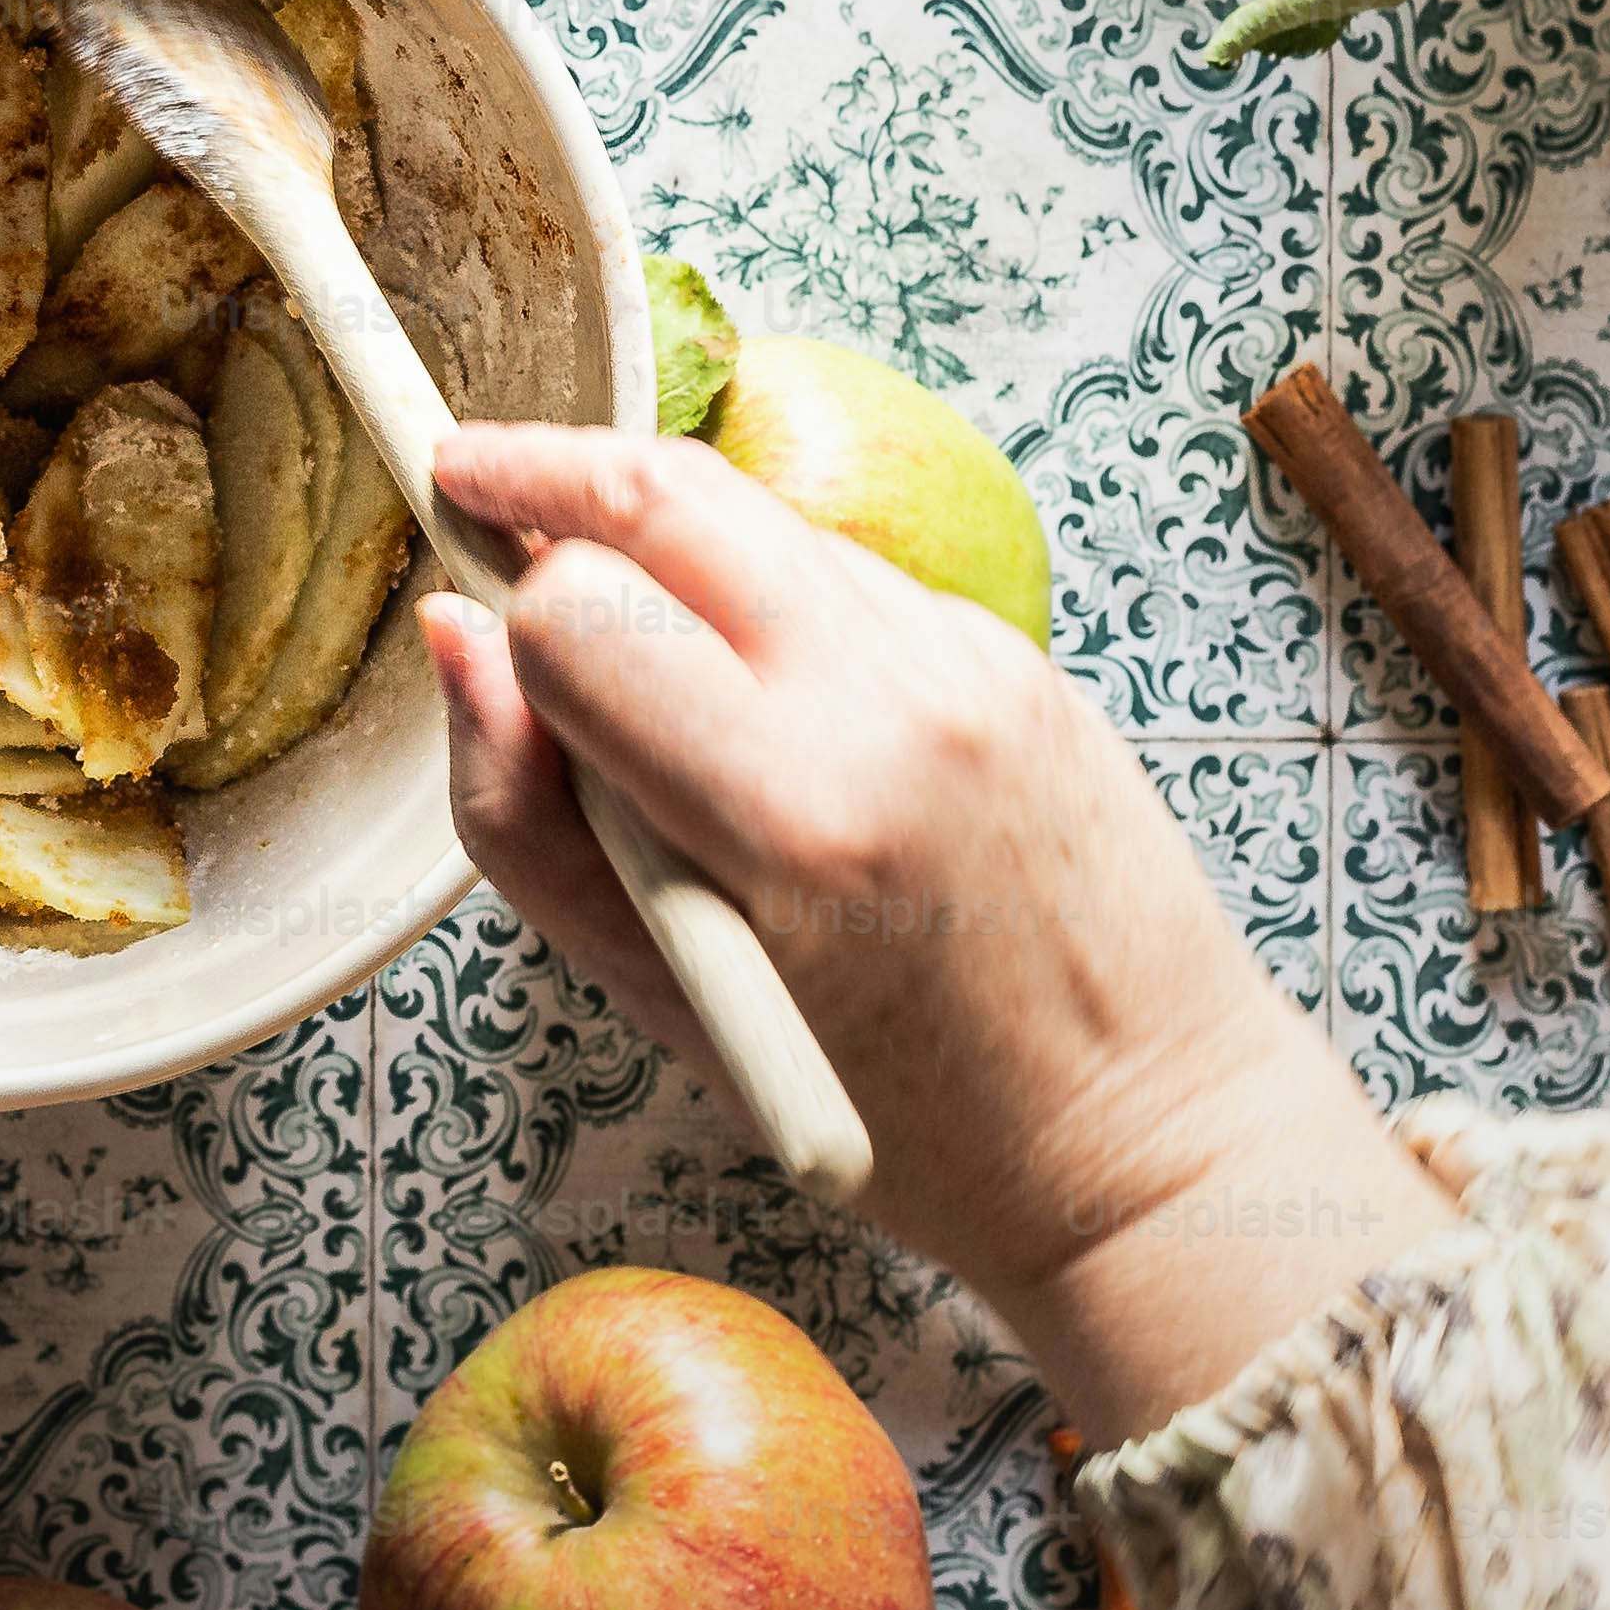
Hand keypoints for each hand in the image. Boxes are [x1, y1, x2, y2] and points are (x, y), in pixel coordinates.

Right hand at [425, 421, 1450, 1441]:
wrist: (1155, 1139)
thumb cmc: (901, 1123)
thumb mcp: (664, 1004)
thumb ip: (527, 821)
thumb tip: (455, 641)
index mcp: (794, 813)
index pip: (579, 610)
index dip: (503, 607)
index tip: (455, 577)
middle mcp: (892, 702)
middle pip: (672, 491)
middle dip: (552, 469)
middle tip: (471, 480)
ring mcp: (972, 663)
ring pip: (762, 523)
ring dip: (669, 543)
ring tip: (619, 621)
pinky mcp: (1017, 656)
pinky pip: (848, 582)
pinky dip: (772, 608)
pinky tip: (763, 706)